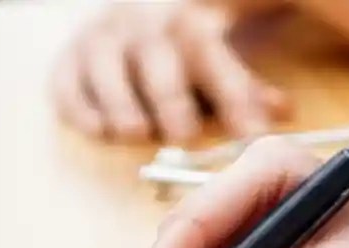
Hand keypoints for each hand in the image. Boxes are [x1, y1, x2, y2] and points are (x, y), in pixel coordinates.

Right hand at [50, 1, 290, 142]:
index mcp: (186, 22)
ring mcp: (100, 40)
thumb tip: (281, 111)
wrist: (128, 9)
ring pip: (106, 67)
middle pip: (156, 57)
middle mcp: (140, 25)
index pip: (212, 56)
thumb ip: (244, 87)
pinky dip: (79, 107)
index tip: (251, 134)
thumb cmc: (179, 47)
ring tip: (135, 131)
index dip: (233, 95)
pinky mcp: (67, 61)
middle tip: (182, 132)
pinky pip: (67, 83)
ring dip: (120, 101)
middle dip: (169, 95)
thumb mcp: (216, 56)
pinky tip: (98, 130)